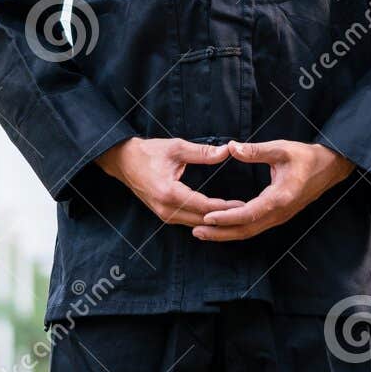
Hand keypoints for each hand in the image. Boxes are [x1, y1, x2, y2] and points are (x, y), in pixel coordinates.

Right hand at [96, 137, 244, 225]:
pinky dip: (203, 220)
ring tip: (236, 216)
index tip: (242, 203)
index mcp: (169, 193)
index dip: (224, 206)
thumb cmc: (149, 152)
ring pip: (195, 224)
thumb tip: (226, 151)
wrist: (123, 161)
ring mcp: (163, 214)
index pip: (203, 205)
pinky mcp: (163, 215)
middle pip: (201, 219)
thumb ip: (202, 152)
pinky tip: (217, 216)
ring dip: (214, 221)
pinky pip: (187, 221)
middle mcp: (166, 209)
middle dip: (223, 217)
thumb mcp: (176, 147)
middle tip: (246, 212)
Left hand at [192, 140, 355, 240]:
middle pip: (245, 230)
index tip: (207, 217)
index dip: (226, 217)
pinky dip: (236, 228)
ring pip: (249, 231)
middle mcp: (279, 213)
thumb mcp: (282, 149)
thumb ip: (256, 150)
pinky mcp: (278, 215)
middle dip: (220, 233)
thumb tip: (231, 147)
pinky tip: (222, 226)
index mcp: (279, 198)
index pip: (248, 214)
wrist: (330, 168)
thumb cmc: (307, 157)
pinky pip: (254, 226)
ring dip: (226, 233)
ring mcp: (279, 217)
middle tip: (196, 232)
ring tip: (203, 232)